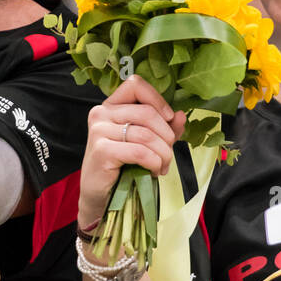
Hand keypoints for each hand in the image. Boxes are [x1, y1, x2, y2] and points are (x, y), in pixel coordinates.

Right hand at [78, 76, 184, 231]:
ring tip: (163, 166)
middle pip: (146, 112)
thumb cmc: (122, 166)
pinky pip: (139, 152)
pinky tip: (154, 171)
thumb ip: (164, 127)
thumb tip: (181, 115)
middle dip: (166, 136)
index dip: (157, 99)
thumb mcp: (146, 143)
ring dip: (163, 153)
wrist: (100, 196)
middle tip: (168, 153)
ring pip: (146, 134)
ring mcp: (99, 131)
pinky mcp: (102, 150)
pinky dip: (154, 162)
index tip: (169, 119)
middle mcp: (101, 113)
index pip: (135, 84)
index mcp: (111, 105)